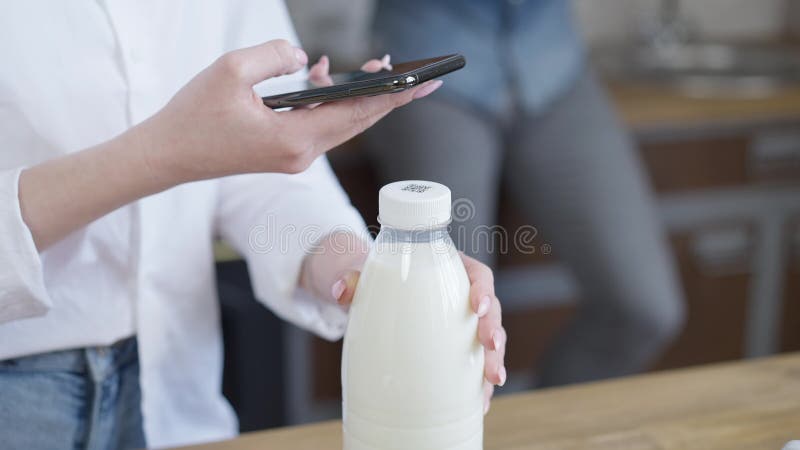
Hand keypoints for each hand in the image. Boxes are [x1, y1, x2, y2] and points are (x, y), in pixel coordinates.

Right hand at [134, 41, 441, 184]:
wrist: (167, 155)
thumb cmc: (192, 116)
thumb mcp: (231, 71)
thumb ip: (275, 56)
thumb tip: (304, 59)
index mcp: (293, 139)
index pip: (356, 114)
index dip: (391, 96)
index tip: (422, 84)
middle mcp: (301, 154)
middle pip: (357, 123)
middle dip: (389, 98)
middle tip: (420, 77)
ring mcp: (294, 157)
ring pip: (341, 125)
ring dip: (359, 97)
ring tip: (379, 69)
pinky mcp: (284, 153)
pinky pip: (319, 125)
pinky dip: (329, 101)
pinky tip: (322, 74)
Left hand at [333, 252, 506, 414]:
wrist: (369, 296)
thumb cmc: (374, 279)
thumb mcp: (363, 276)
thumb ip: (352, 279)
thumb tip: (341, 290)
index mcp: (448, 270)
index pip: (476, 274)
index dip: (483, 290)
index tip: (478, 306)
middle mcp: (461, 296)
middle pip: (489, 311)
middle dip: (494, 331)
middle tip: (490, 348)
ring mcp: (460, 324)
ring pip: (486, 340)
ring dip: (493, 361)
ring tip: (492, 382)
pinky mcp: (454, 348)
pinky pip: (473, 364)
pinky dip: (478, 383)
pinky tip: (479, 402)